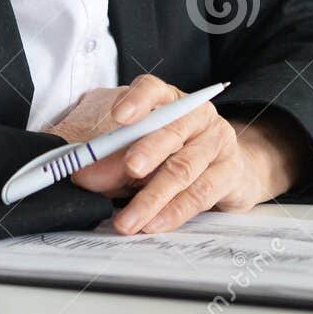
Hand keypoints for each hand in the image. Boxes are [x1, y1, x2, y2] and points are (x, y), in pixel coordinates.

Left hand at [45, 76, 300, 233]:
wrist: (227, 173)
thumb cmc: (172, 157)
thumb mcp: (135, 153)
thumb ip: (109, 162)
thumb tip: (82, 174)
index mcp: (169, 101)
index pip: (153, 90)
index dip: (137, 100)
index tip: (119, 116)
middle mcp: (198, 116)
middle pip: (172, 129)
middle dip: (149, 149)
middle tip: (129, 168)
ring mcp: (218, 142)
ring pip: (184, 168)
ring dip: (153, 197)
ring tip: (127, 220)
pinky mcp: (230, 172)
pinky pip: (200, 194)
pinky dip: (174, 211)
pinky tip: (154, 223)